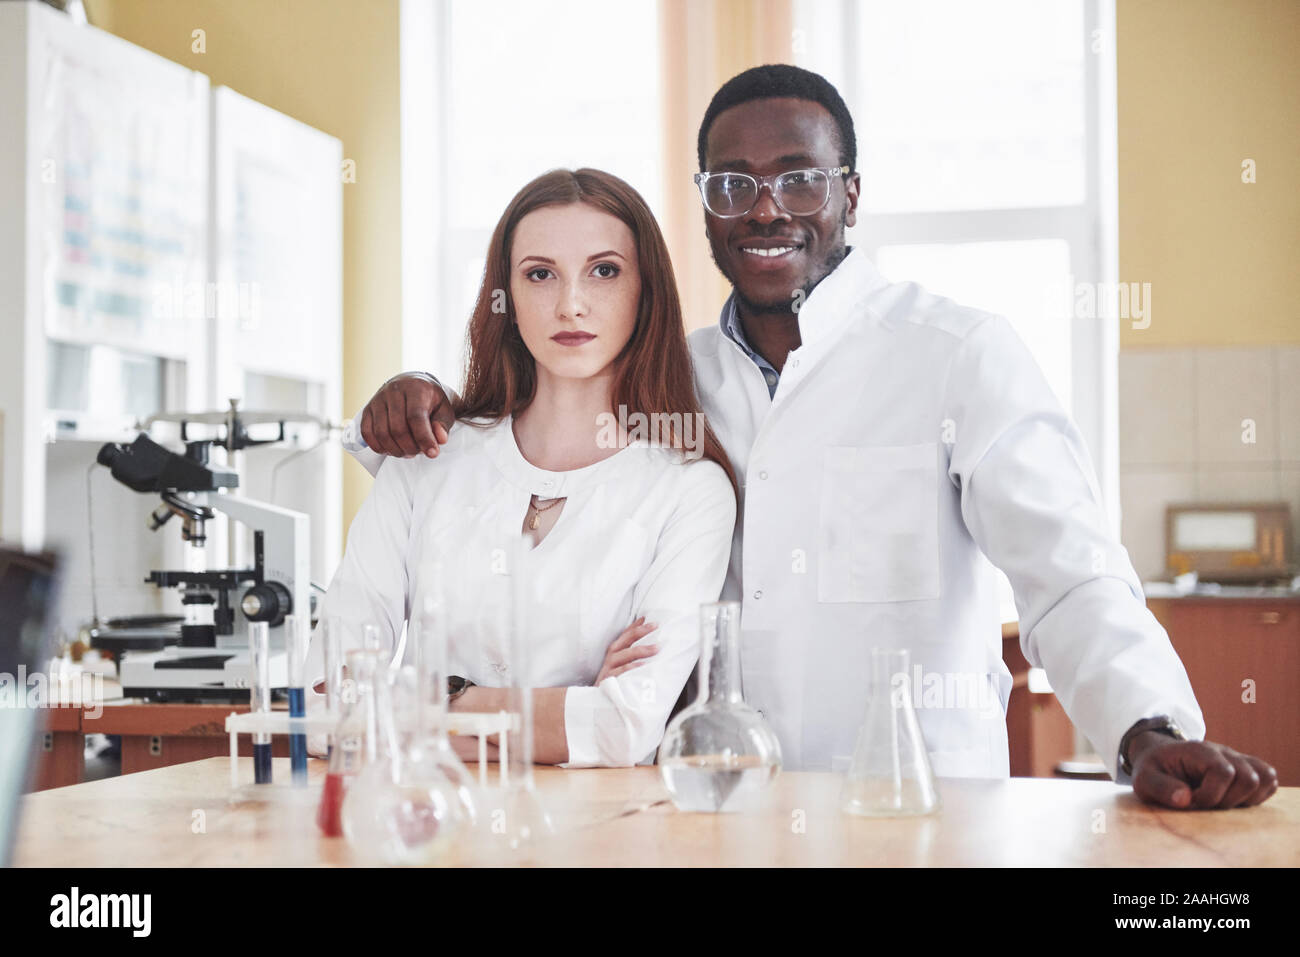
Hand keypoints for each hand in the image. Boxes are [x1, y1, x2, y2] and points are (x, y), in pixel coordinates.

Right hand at [359, 373, 454, 457]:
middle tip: (419, 452)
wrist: (411, 385)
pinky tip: (391, 449)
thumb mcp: (444, 409)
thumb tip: (440, 439)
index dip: (424, 438)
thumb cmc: (430, 400)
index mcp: (415, 388)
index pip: (415, 417)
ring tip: (407, 451)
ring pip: (382, 434)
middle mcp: (393, 391)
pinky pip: (367, 433)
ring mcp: (378, 400)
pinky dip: (379, 447)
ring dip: (396, 450)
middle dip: (410, 447)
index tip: (432, 453)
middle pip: (398, 429)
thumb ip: (443, 424)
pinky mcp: (367, 409)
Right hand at [595, 616, 658, 684]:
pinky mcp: (609, 680)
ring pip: (626, 654)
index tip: (651, 620)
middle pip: (627, 639)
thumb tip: (652, 644)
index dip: (638, 625)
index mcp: (616, 651)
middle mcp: (612, 656)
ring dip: (642, 650)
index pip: (627, 634)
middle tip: (656, 626)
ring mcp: (609, 668)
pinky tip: (644, 665)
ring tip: (656, 648)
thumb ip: (634, 654)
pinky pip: (622, 672)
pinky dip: (632, 667)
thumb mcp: (622, 666)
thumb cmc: (614, 681)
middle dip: (641, 631)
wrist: (598, 702)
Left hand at [1130, 734, 1277, 808]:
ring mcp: (1236, 759)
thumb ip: (1160, 787)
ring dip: (1246, 798)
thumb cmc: (1153, 770)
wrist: (1159, 757)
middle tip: (1207, 804)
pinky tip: (1234, 799)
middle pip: (1249, 778)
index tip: (1192, 802)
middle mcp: (1222, 752)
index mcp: (1197, 751)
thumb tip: (1185, 798)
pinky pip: (1268, 780)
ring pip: (1265, 778)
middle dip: (1229, 800)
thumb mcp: (1143, 779)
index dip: (1211, 795)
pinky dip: (1257, 795)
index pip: (1223, 771)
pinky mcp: (1245, 768)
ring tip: (1222, 802)